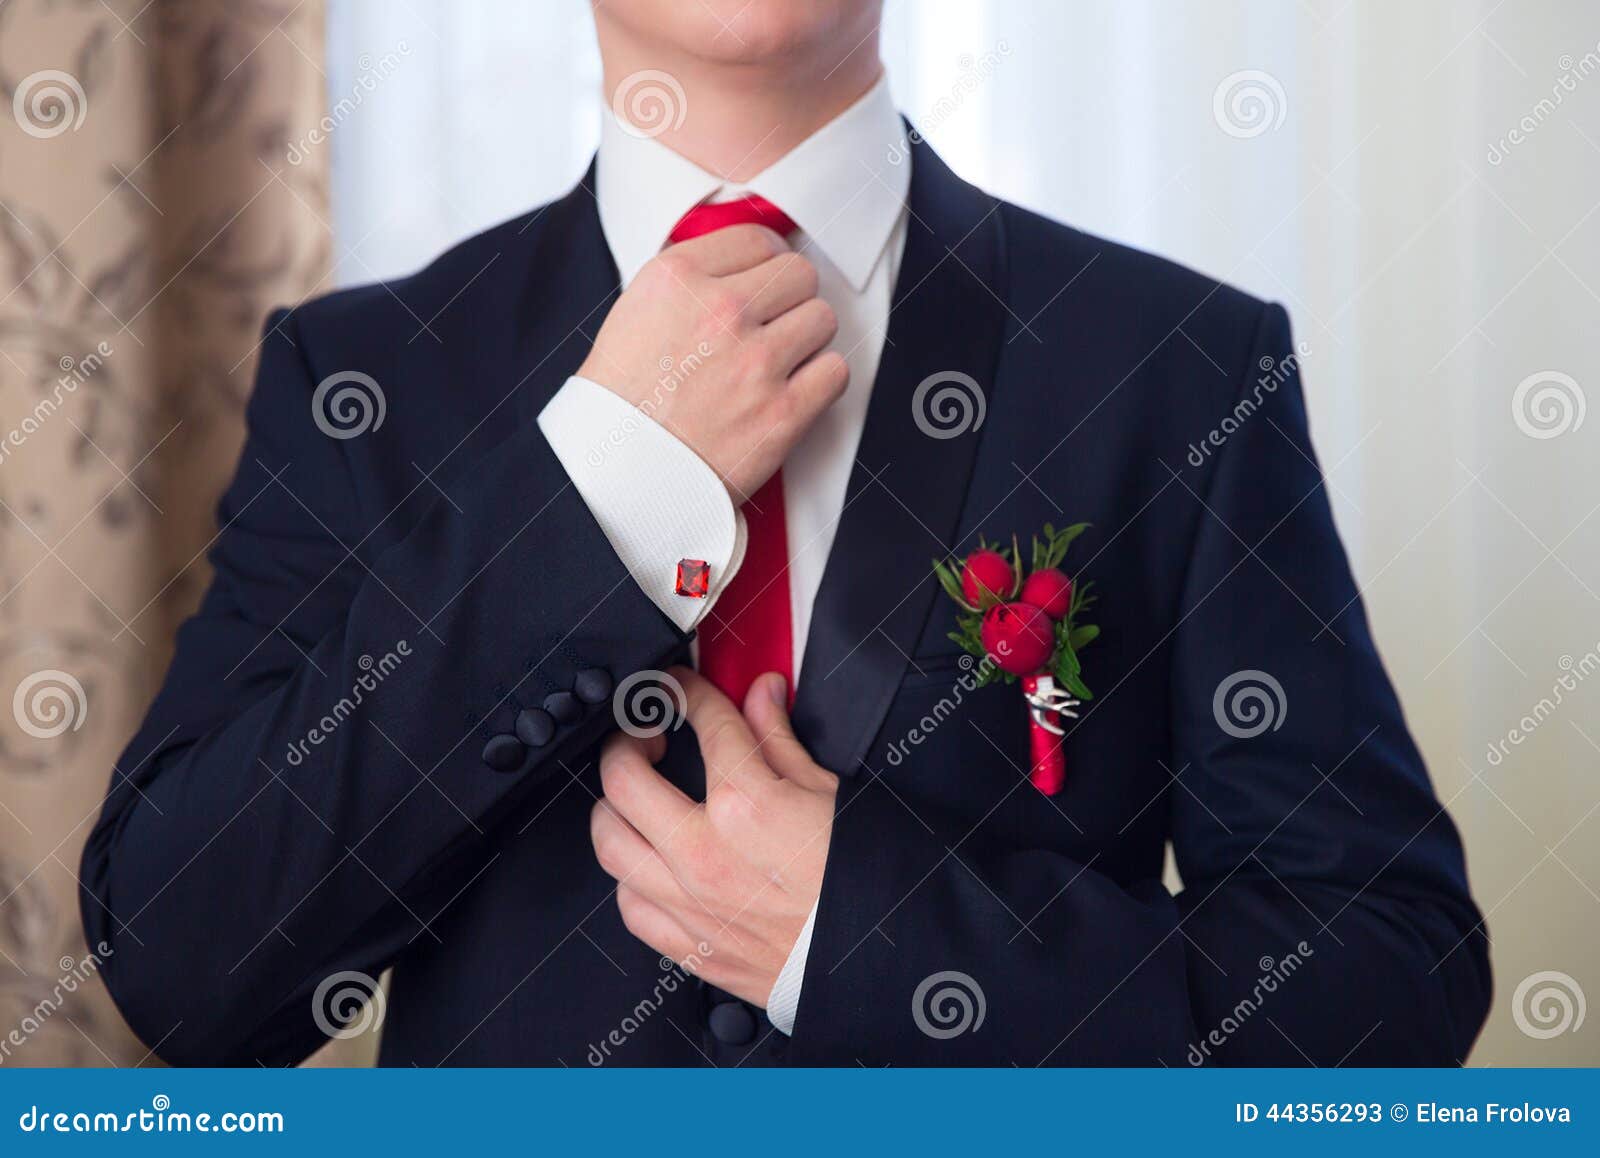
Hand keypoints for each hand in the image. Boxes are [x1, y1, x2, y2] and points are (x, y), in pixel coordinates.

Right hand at [577, 224, 847, 500]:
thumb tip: (750, 264)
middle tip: (773, 326)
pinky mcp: (782, 412)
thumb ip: (691, 281)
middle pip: (799, 274)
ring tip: (779, 363)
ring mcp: (755, 361)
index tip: (767, 280)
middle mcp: (719, 312)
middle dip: (790, 299)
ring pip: (822, 319)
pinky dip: (821, 382)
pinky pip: (835, 371)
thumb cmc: (621, 402)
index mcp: (676, 279)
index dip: (768, 259)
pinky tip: (794, 392)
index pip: (756, 237)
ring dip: (807, 340)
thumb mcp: (636, 313)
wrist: (615, 477)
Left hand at [589, 667, 838, 1007]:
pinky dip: (631, 876)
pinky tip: (648, 861)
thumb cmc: (865, 880)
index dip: (686, 690)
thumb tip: (762, 696)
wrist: (879, 960)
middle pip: (623, 778)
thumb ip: (781, 739)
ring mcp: (691, 903)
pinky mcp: (692, 947)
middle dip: (626, 740)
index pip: (700, 722)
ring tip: (633, 795)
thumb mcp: (830, 792)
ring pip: (610, 842)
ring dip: (614, 808)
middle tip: (643, 733)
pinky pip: (631, 905)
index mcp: (745, 804)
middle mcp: (704, 853)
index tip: (680, 686)